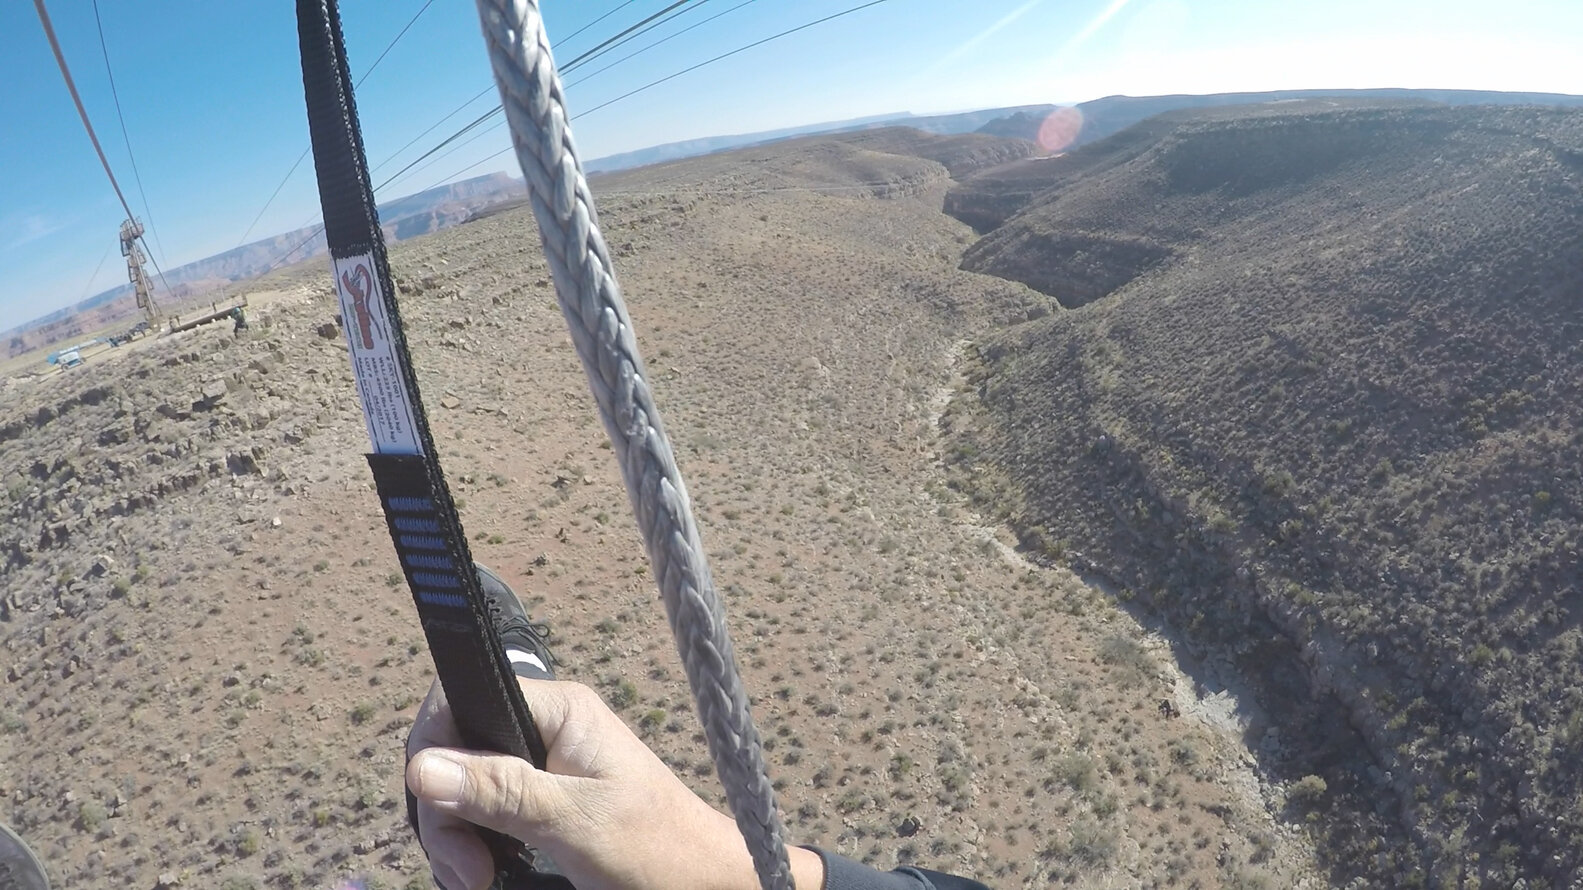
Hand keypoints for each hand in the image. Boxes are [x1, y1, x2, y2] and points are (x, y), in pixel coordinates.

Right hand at [405, 677, 824, 889]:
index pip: (461, 696)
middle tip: (469, 871)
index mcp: (558, 709)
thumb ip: (502, 792)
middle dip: (444, 813)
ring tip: (477, 879)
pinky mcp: (536, 802)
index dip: (433, 745)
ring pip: (459, 789)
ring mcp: (538, 765)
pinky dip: (471, 848)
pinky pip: (479, 815)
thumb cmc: (657, 848)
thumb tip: (423, 767)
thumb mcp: (575, 822)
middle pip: (452, 751)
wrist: (701, 884)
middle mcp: (543, 728)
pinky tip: (483, 875)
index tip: (436, 805)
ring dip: (455, 837)